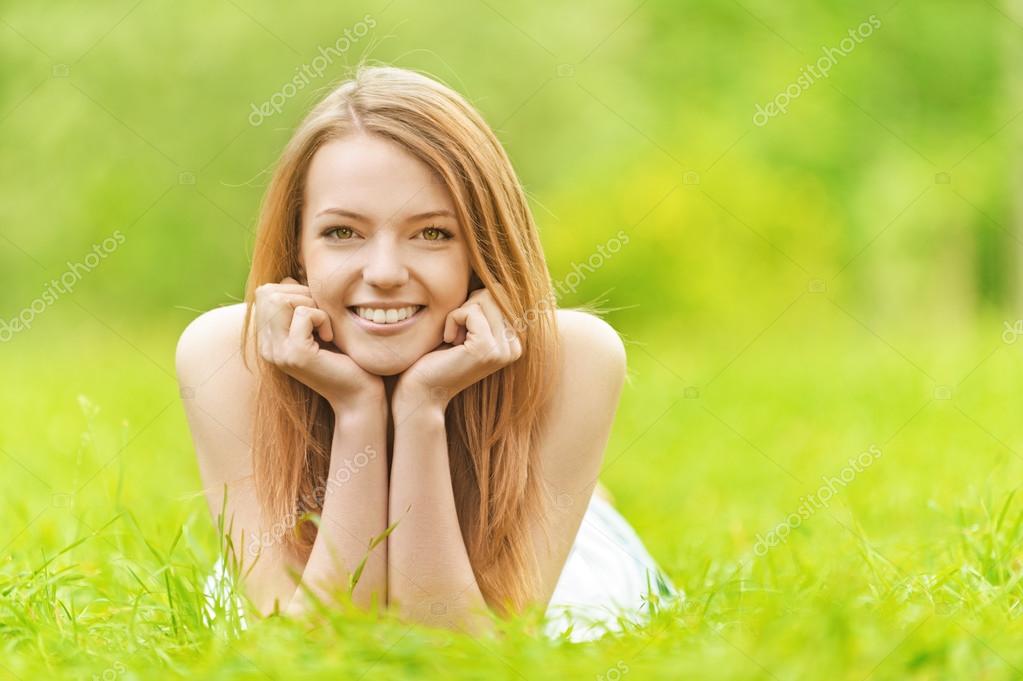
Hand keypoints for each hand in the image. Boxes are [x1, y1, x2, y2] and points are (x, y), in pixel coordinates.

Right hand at [253, 276, 383, 410]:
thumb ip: (300, 304)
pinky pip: (304, 313)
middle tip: (321, 318)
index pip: (264, 293)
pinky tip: (330, 337)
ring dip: (312, 305)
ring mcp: (277, 352)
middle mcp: (267, 346)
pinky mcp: (295, 355)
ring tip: (325, 328)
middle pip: (268, 292)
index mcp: (268, 339)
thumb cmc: (344, 359)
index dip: (294, 291)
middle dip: (301, 294)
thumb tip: (287, 279)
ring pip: (281, 299)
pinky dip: (323, 318)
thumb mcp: (318, 326)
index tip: (316, 313)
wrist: (358, 396)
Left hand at [393, 286, 522, 414]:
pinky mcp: (486, 348)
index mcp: (516, 341)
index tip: (462, 331)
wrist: (423, 392)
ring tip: (453, 339)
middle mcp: (516, 346)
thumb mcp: (468, 328)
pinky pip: (470, 311)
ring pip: (483, 299)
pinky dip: (452, 320)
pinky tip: (448, 341)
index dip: (474, 304)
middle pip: (494, 294)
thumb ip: (485, 308)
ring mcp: (504, 349)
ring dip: (459, 313)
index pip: (501, 295)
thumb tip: (495, 280)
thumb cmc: (439, 357)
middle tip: (456, 335)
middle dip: (467, 306)